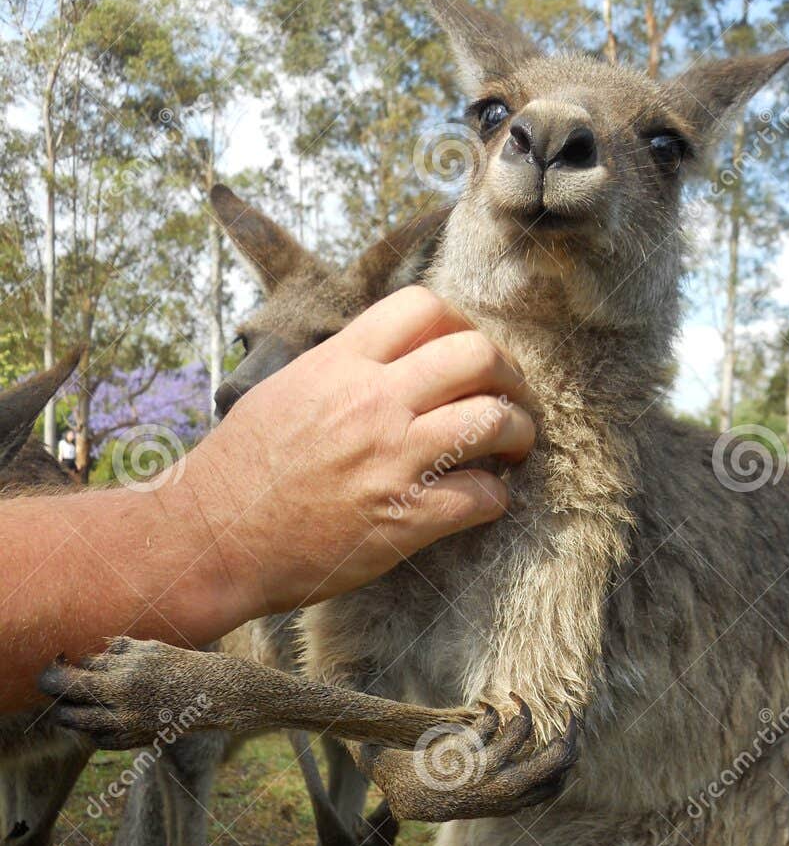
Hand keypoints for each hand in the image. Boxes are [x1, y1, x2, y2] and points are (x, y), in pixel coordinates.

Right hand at [174, 287, 532, 619]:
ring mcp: (392, 459)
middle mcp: (372, 402)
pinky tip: (485, 500)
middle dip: (510, 375)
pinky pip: (483, 497)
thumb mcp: (286, 390)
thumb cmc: (242, 470)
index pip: (424, 307)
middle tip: (511, 399)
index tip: (469, 355)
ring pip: (493, 420)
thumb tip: (391, 358)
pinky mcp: (404, 518)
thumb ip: (344, 368)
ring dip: (519, 432)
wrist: (212, 538)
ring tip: (513, 449)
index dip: (463, 325)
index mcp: (341, 363)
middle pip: (477, 355)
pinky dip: (496, 498)